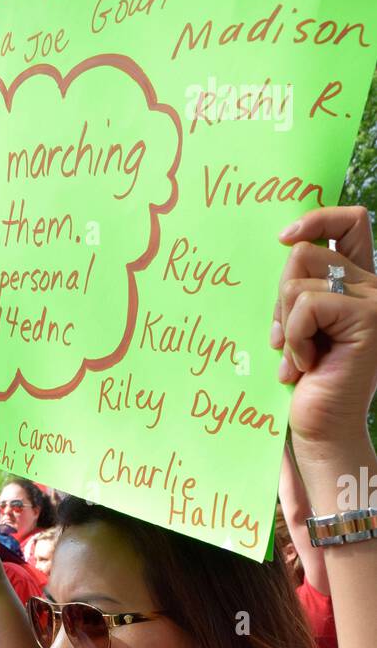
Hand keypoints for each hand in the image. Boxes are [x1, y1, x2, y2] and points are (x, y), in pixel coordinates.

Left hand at [272, 207, 376, 445]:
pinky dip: (294, 337)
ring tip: (298, 355)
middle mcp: (373, 286)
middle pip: (306, 251)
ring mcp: (374, 301)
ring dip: (285, 323)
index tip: (282, 238)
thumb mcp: (300, 325)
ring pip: (299, 279)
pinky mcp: (367, 318)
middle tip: (287, 338)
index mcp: (359, 283)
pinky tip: (305, 365)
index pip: (350, 221)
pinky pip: (306, 305)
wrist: (322, 429)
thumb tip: (286, 243)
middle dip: (280, 296)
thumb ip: (302, 288)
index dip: (316, 217)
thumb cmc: (307, 382)